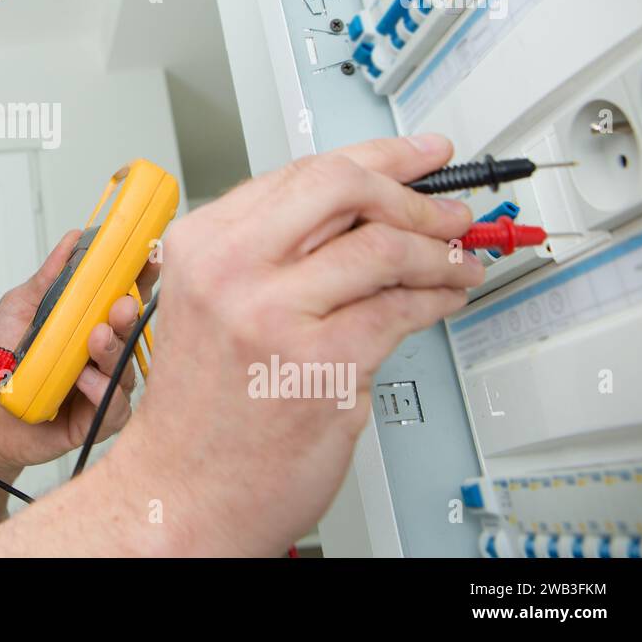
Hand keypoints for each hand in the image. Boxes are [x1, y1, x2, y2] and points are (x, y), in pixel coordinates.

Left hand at [0, 228, 160, 474]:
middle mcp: (99, 354)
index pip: (121, 298)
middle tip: (121, 304)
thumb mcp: (17, 309)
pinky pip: (115, 407)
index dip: (139, 279)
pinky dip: (102, 390)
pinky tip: (83, 380)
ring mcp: (101, 387)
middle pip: (131, 331)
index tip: (146, 259)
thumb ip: (47, 279)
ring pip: (127, 368)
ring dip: (114, 350)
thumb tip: (73, 239)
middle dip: (129, 314)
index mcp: (86, 324)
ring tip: (94, 339)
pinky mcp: (96, 421)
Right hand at [106, 134, 483, 554]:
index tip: (416, 155)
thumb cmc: (201, 405)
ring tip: (458, 258)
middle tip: (449, 204)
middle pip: (342, 187)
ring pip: (384, 246)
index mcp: (201, 244)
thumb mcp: (211, 301)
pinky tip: (444, 298)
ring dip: (441, 248)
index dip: (376, 156)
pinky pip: (401, 310)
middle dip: (413, 190)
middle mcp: (232, 270)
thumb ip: (274, 252)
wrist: (182, 486)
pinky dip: (438, 298)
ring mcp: (275, 316)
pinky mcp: (322, 365)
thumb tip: (364, 209)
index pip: (301, 171)